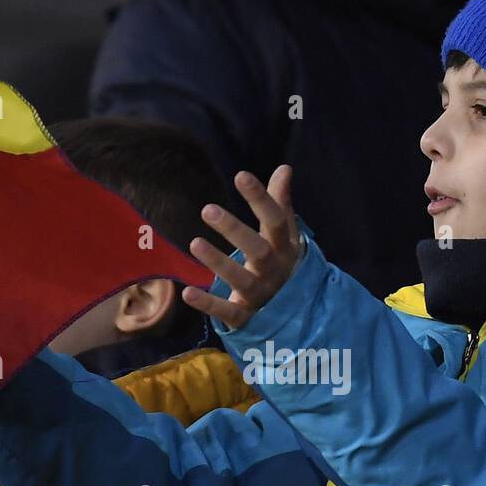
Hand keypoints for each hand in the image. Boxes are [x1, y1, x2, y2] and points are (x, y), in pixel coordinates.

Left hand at [182, 165, 304, 329]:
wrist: (298, 316)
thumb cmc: (284, 265)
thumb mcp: (286, 237)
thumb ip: (281, 204)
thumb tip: (284, 168)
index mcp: (285, 248)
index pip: (275, 221)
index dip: (260, 198)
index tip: (240, 175)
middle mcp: (275, 271)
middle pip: (258, 250)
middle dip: (234, 230)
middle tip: (207, 209)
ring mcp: (261, 296)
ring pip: (241, 280)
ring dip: (218, 262)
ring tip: (194, 243)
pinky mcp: (247, 317)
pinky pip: (228, 312)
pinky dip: (208, 304)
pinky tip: (187, 292)